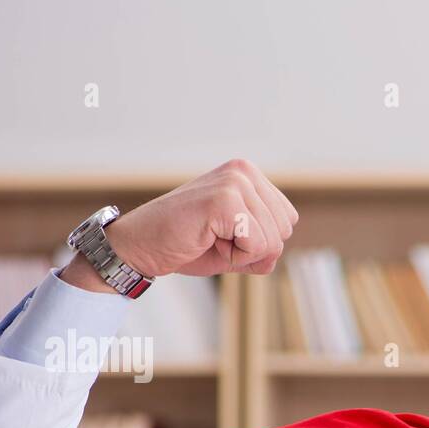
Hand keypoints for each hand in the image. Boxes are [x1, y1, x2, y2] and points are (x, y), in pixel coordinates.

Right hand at [61, 159, 298, 289]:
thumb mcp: (238, 245)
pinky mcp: (224, 200)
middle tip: (214, 238)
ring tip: (209, 238)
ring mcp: (234, 182)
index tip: (225, 234)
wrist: (141, 246)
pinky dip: (235, 256)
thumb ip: (267, 244)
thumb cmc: (187, 244)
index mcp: (250, 175)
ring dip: (242, 254)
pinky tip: (207, 241)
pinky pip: (257, 245)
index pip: (288, 222)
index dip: (260, 242)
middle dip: (253, 250)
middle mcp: (244, 171)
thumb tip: (278, 247)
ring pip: (273, 242)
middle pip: (284, 232)